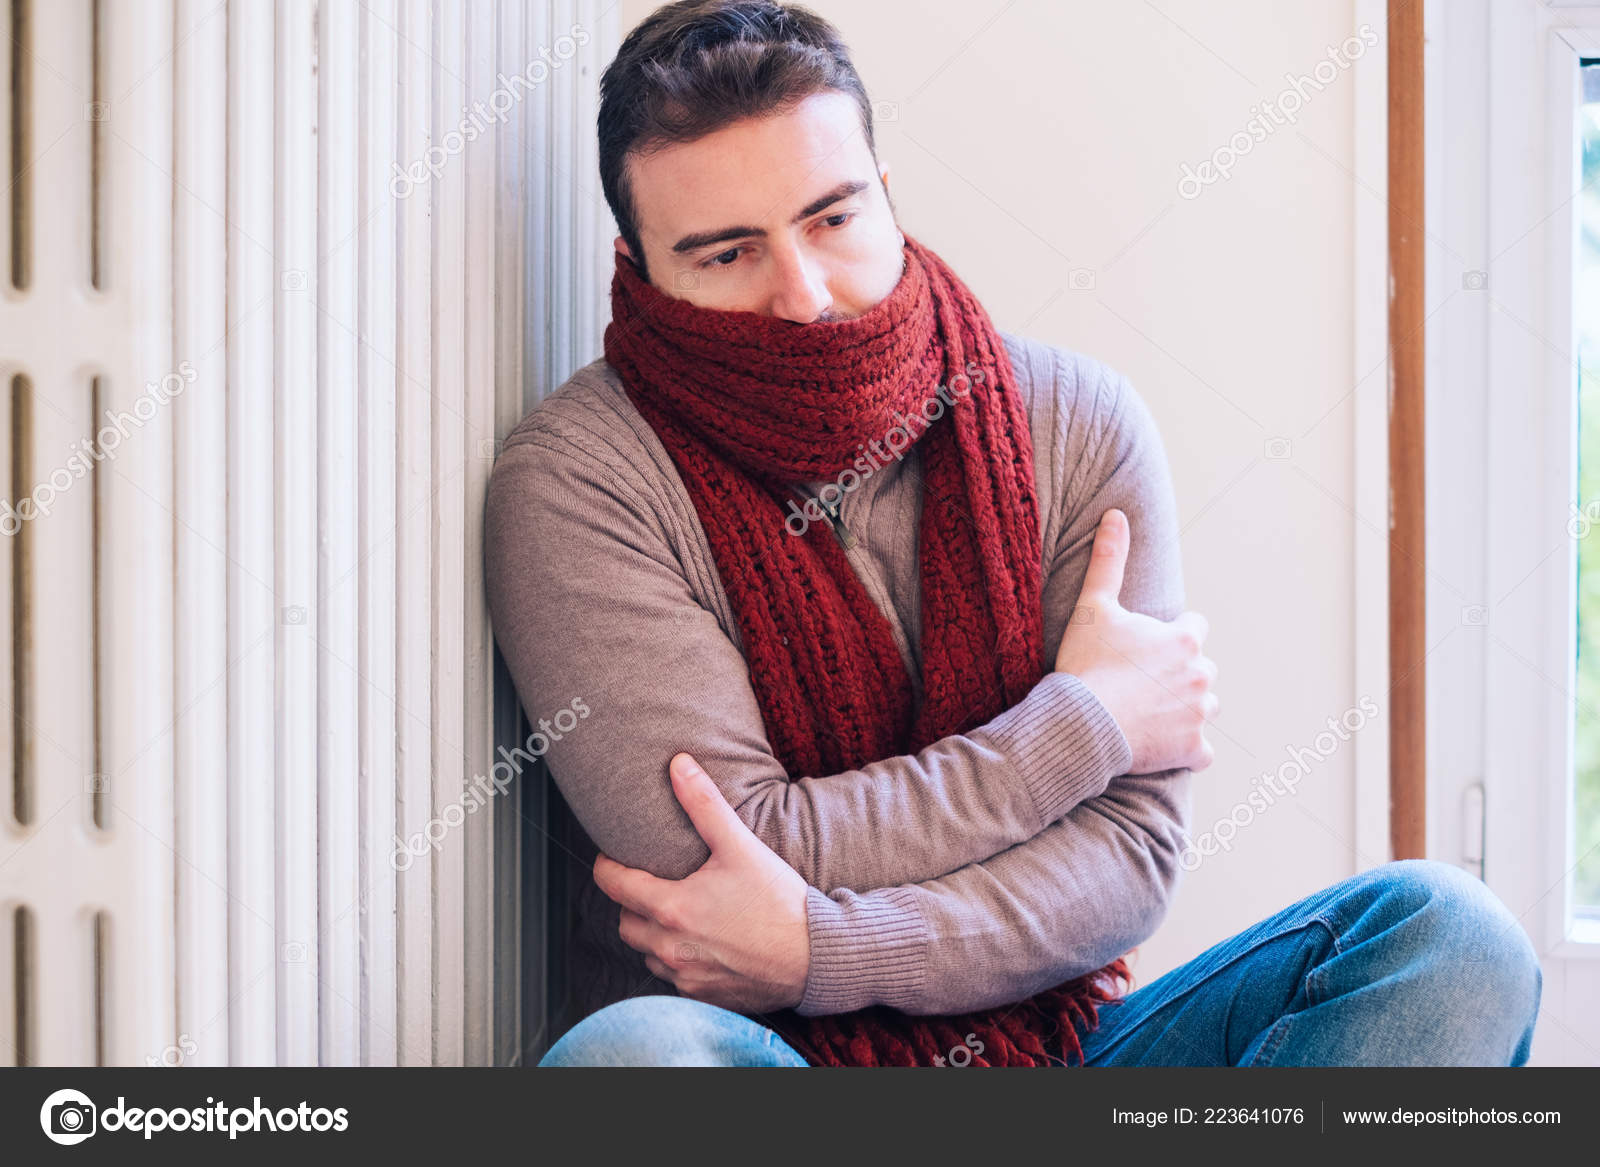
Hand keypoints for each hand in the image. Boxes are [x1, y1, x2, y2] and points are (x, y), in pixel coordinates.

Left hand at [593, 752, 810, 1012]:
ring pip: (647, 954)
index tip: (612, 856)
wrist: (817, 957)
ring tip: (673, 911)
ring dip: (651, 934)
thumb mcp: (740, 845)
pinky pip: (673, 977)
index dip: (607, 866)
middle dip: (629, 902)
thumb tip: (678, 764)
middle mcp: (670, 948)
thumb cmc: (779, 901)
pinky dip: (677, 958)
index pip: (613, 885)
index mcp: (671, 909)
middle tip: (648, 882)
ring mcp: (686, 977)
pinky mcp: (705, 996)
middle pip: (624, 923)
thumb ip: (703, 804)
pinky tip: (700, 941)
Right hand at [1055, 508, 1218, 773]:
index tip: (1148, 648)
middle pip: (1203, 670)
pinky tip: (1162, 745)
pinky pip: (1201, 751)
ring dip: (1186, 710)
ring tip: (1151, 714)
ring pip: (1206, 708)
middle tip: (1144, 684)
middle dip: (1182, 676)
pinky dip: (1186, 750)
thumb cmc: (1087, 664)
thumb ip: (1109, 561)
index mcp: (1184, 640)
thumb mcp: (1093, 607)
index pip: (1195, 629)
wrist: (1082, 723)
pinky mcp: (1193, 750)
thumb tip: (1115, 515)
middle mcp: (1202, 675)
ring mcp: (1200, 715)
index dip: (1173, 636)